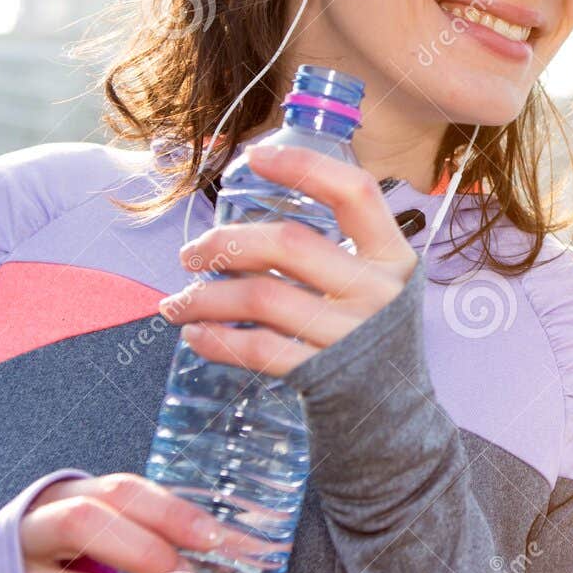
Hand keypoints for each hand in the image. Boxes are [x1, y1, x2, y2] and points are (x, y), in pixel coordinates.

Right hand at [19, 473, 252, 572]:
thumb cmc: (52, 572)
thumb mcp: (89, 537)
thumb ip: (139, 528)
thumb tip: (218, 545)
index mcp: (58, 499)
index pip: (119, 489)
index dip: (170, 511)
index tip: (214, 538)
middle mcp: (27, 531)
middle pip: (87, 521)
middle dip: (149, 554)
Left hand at [160, 143, 419, 377]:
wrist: (395, 414)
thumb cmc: (372, 334)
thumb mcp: (376, 283)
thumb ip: (338, 248)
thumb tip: (250, 222)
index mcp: (393, 256)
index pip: (354, 192)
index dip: (304, 166)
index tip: (255, 157)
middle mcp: (377, 291)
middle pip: (289, 243)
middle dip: (225, 243)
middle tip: (190, 254)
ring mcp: (352, 334)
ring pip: (260, 298)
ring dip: (205, 297)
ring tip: (177, 302)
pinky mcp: (325, 375)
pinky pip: (258, 349)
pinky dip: (217, 339)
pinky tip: (197, 334)